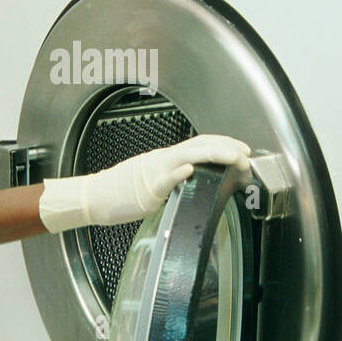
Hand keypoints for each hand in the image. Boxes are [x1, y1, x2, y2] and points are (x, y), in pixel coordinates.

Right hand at [38, 134, 251, 233]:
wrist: (94, 197)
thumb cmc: (121, 191)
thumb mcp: (155, 180)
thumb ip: (175, 176)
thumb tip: (194, 176)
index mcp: (167, 159)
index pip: (201, 144)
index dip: (224, 143)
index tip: (243, 149)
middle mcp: (163, 160)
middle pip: (199, 145)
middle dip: (227, 148)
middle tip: (246, 154)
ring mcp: (155, 173)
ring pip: (187, 156)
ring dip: (213, 155)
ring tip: (232, 157)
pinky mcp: (146, 189)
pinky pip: (164, 179)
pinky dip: (178, 173)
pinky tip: (190, 170)